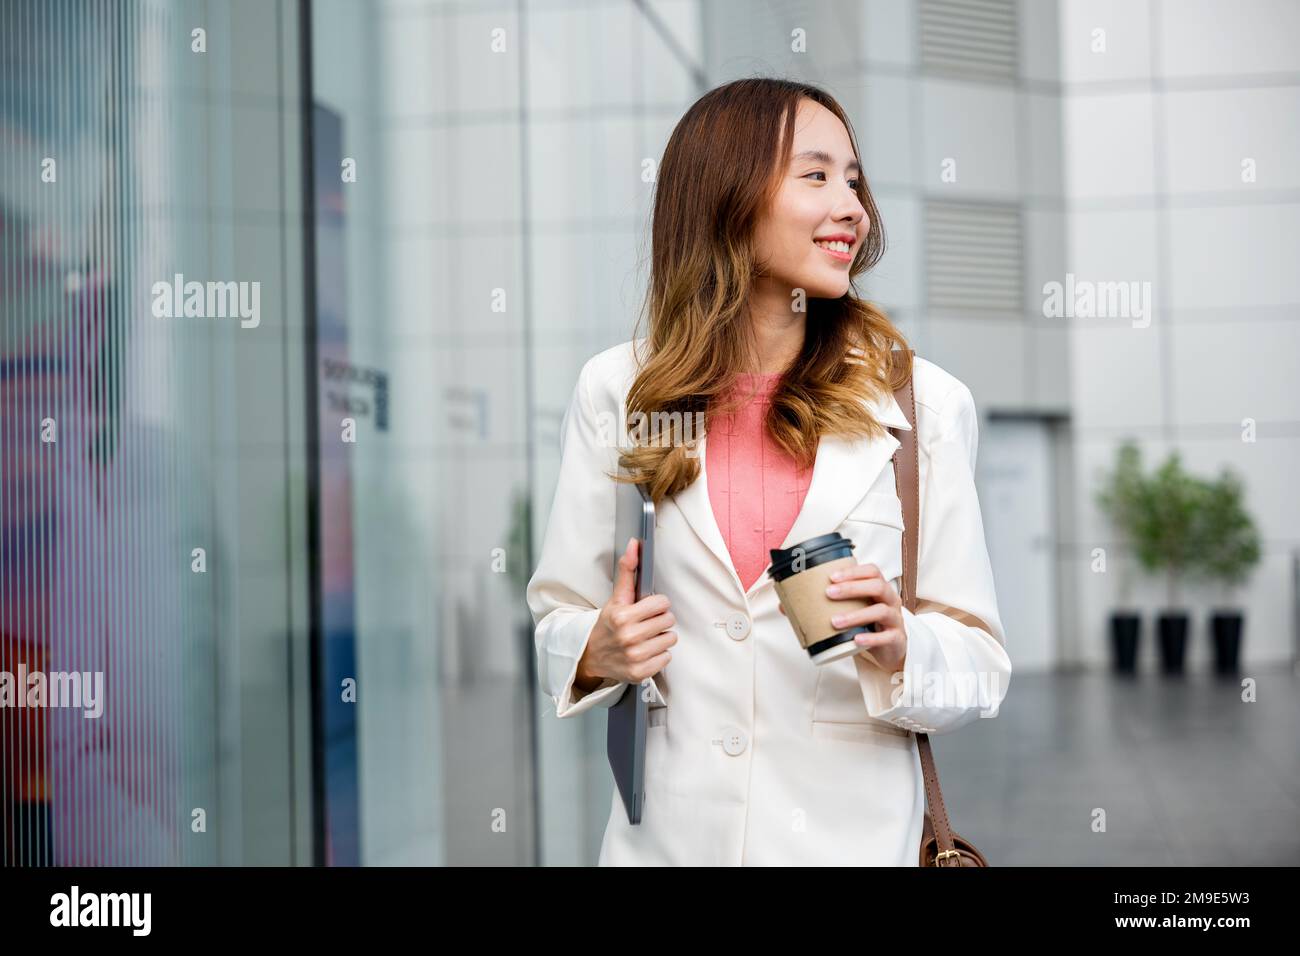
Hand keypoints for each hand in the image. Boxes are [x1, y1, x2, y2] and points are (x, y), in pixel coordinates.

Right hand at [575, 537, 676, 691]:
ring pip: (670, 639)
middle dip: (659, 620)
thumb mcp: (615, 598)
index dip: (656, 604)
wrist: (590, 656)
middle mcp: (628, 637)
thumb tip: (635, 543)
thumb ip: (627, 570)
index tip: (646, 608)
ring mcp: (634, 657)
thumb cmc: (607, 624)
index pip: (662, 603)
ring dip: (660, 638)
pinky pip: (667, 658)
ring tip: (645, 638)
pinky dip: (658, 656)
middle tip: (645, 624)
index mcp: (622, 616)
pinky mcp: (640, 673)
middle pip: (668, 621)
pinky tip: (645, 652)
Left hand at [779, 562, 906, 671]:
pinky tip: (856, 640)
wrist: (890, 649)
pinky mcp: (896, 638)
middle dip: (852, 588)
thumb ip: (824, 605)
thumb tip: (785, 606)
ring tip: (835, 621)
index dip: (852, 571)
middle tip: (829, 593)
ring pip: (880, 611)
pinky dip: (871, 638)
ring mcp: (895, 619)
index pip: (871, 571)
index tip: (831, 576)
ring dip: (856, 615)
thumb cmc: (868, 623)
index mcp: (878, 588)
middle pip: (877, 586)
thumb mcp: (850, 610)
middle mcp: (889, 600)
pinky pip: (887, 637)